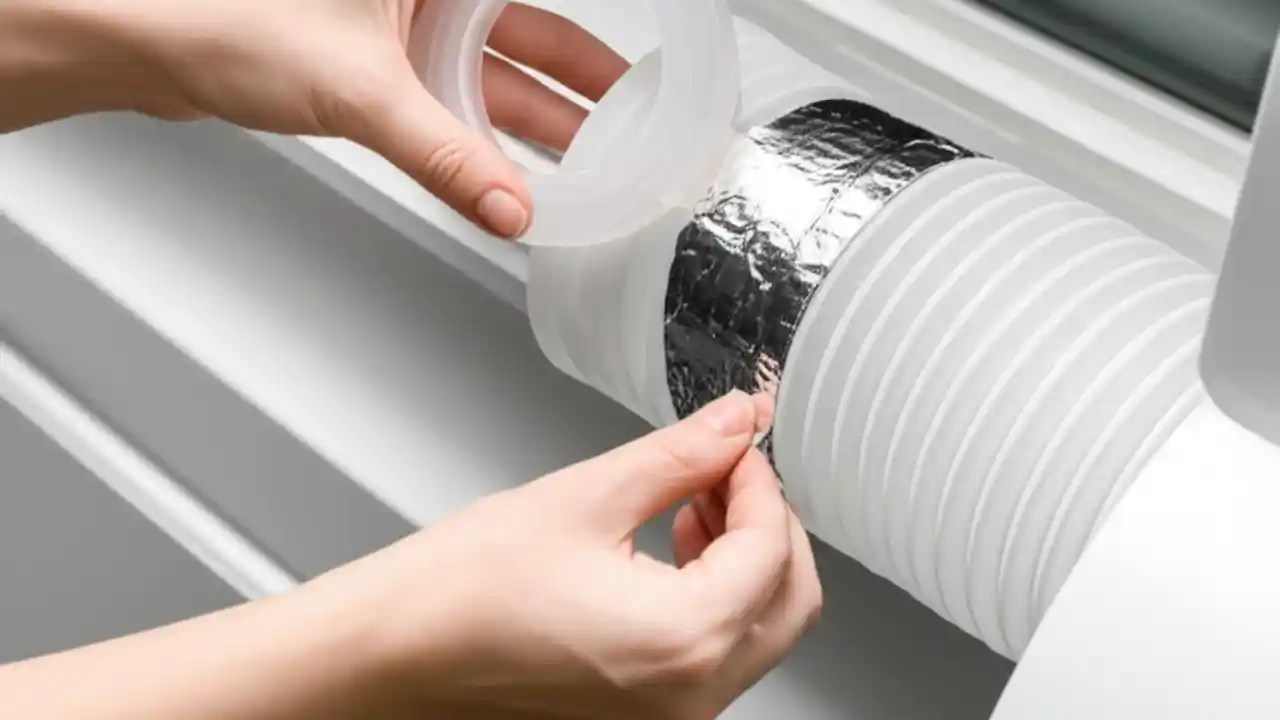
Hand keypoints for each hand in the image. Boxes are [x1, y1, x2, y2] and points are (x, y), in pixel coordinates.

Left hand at [0, 0, 628, 238]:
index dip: (593, 48)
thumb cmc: (229, 18)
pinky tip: (505, 172)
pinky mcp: (376, 60)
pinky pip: (448, 99)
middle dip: (577, 88)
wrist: (151, 44)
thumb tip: (508, 205)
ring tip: (584, 167)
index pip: (536, 7)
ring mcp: (400, 25)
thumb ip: (446, 157)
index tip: (642, 75)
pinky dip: (478, 136)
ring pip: (488, 74)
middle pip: (525, 36)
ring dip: (530, 123)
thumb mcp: (363, 93)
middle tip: (629, 129)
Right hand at [0, 392, 819, 718]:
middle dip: (768, 522)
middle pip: (789, 599)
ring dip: (745, 558)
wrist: (389, 657)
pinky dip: (715, 600)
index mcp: (684, 640)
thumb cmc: (455, 595)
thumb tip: (737, 421)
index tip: (736, 443)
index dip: (759, 478)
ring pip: (760, 629)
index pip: (772, 546)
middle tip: (724, 468)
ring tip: (693, 503)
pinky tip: (670, 552)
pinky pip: (717, 657)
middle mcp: (690, 696)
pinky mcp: (646, 719)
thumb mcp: (586, 497)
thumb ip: (682, 455)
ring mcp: (671, 717)